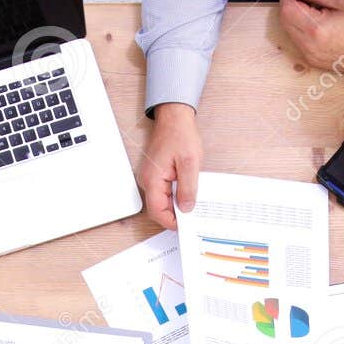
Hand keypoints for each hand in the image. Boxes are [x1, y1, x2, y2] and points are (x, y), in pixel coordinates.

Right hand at [138, 103, 202, 230]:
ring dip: (177, 205)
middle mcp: (148, 181)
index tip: (187, 226)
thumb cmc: (180, 135)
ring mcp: (151, 179)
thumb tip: (186, 208)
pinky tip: (188, 192)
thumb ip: (187, 188)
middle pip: (159, 209)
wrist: (174, 118)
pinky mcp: (157, 176)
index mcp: (152, 180)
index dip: (171, 222)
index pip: (157, 212)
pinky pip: (165, 192)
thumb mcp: (190, 163)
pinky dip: (177, 196)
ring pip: (163, 202)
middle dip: (176, 215)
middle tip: (194, 216)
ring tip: (194, 203)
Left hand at [278, 0, 343, 76]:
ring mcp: (309, 55)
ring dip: (293, 17)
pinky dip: (300, 30)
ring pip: (289, 31)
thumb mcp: (342, 1)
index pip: (288, 8)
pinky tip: (315, 24)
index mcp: (316, 27)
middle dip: (288, 4)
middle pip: (284, 20)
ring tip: (311, 10)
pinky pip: (297, 41)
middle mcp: (309, 44)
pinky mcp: (311, 61)